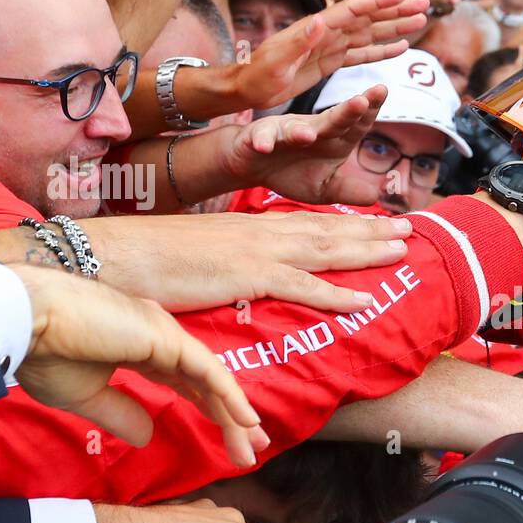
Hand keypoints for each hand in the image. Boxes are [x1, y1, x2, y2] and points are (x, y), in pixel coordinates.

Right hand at [9, 265, 263, 467]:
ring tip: (255, 445)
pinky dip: (229, 395)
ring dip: (236, 413)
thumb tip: (147, 437)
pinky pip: (208, 370)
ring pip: (212, 378)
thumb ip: (119, 414)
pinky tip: (245, 419)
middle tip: (252, 450)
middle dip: (231, 418)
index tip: (227, 441)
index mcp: (141, 347)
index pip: (186, 384)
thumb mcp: (84, 396)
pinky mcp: (166, 337)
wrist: (22, 322)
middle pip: (207, 383)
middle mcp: (160, 337)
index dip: (209, 410)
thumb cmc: (42, 351)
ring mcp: (166, 333)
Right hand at [80, 208, 413, 311]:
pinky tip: (364, 299)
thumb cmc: (145, 262)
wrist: (112, 256)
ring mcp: (254, 251)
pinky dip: (334, 293)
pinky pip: (300, 285)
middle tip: (410, 228)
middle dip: (370, 229)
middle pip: (325, 230)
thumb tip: (238, 276)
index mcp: (246, 227)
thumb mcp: (198, 259)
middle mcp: (258, 232)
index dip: (344, 223)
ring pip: (324, 248)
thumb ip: (226, 265)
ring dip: (367, 250)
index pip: (305, 223)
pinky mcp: (245, 275)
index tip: (374, 223)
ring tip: (403, 248)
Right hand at [218, 87, 386, 204]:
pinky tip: (265, 146)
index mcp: (334, 141)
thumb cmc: (292, 173)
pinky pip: (263, 138)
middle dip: (347, 110)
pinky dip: (263, 141)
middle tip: (363, 100)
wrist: (253, 167)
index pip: (355, 125)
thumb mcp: (324, 188)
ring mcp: (286, 132)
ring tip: (310, 135)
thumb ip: (348, 190)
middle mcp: (314, 131)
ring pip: (297, 129)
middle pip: (333, 120)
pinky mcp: (260, 137)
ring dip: (302, 131)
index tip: (382, 91)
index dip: (368, 111)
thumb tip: (376, 196)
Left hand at [227, 0, 429, 108]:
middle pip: (369, 17)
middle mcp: (327, 33)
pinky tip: (399, 48)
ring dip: (395, 27)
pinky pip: (361, 53)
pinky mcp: (329, 62)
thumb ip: (299, 41)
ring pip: (370, 33)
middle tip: (426, 4)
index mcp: (316, 29)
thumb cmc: (256, 75)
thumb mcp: (276, 60)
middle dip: (397, 10)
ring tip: (420, 22)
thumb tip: (321, 20)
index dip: (380, 2)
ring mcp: (330, 46)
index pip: (354, 10)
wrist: (245, 88)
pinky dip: (381, 50)